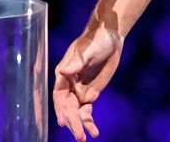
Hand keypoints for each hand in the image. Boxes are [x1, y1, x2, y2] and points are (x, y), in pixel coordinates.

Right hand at [53, 26, 122, 140]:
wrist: (109, 38)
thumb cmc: (95, 40)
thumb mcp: (86, 51)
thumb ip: (75, 63)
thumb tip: (62, 72)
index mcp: (63, 74)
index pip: (59, 96)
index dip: (60, 109)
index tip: (64, 122)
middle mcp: (68, 85)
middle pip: (68, 108)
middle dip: (73, 122)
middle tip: (79, 137)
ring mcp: (79, 91)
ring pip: (77, 113)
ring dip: (80, 126)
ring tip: (85, 138)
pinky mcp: (90, 94)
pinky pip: (87, 112)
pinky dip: (89, 122)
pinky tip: (94, 133)